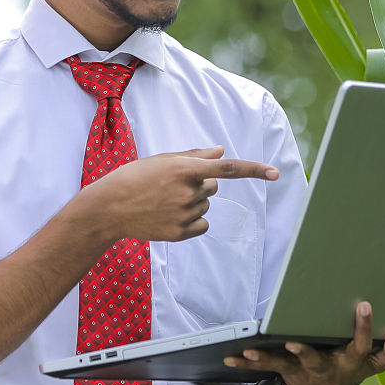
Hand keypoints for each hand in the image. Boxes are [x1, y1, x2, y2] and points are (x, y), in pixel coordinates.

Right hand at [72, 146, 277, 245]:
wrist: (109, 208)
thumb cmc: (134, 178)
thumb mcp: (162, 160)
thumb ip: (194, 156)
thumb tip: (220, 151)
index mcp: (184, 169)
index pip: (228, 168)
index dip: (254, 170)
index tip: (275, 173)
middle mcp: (187, 192)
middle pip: (213, 187)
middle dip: (200, 184)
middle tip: (172, 186)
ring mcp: (184, 214)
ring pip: (205, 206)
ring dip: (192, 203)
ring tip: (164, 201)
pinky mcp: (179, 233)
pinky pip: (201, 226)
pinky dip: (192, 222)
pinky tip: (169, 216)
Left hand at [224, 301, 384, 384]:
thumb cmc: (349, 372)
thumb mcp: (372, 367)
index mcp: (348, 362)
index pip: (359, 344)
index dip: (364, 328)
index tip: (364, 306)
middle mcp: (324, 368)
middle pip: (315, 360)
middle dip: (304, 351)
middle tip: (293, 342)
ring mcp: (302, 372)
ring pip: (282, 365)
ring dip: (265, 359)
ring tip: (249, 352)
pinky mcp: (284, 372)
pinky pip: (264, 367)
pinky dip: (246, 362)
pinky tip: (230, 356)